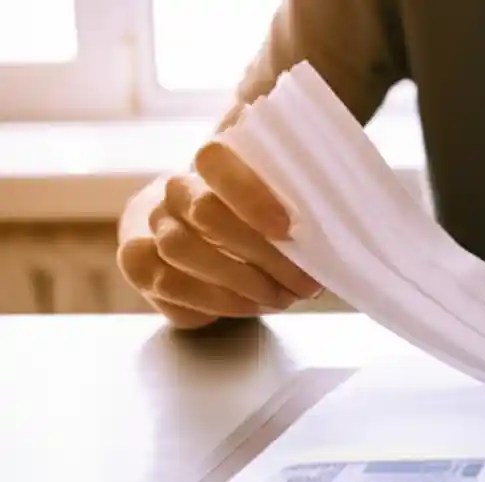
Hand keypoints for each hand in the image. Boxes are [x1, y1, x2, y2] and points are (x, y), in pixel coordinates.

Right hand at [116, 142, 321, 328]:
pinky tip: (253, 305)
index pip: (215, 158)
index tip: (286, 228)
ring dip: (242, 281)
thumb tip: (327, 182)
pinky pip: (175, 285)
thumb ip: (296, 180)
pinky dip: (221, 301)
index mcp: (210, 163)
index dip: (250, 194)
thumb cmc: (250, 214)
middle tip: (303, 281)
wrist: (188, 233)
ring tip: (282, 296)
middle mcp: (174, 192)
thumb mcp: (278, 194)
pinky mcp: (141, 267)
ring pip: (183, 250)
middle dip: (260, 252)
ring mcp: (152, 228)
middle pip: (204, 212)